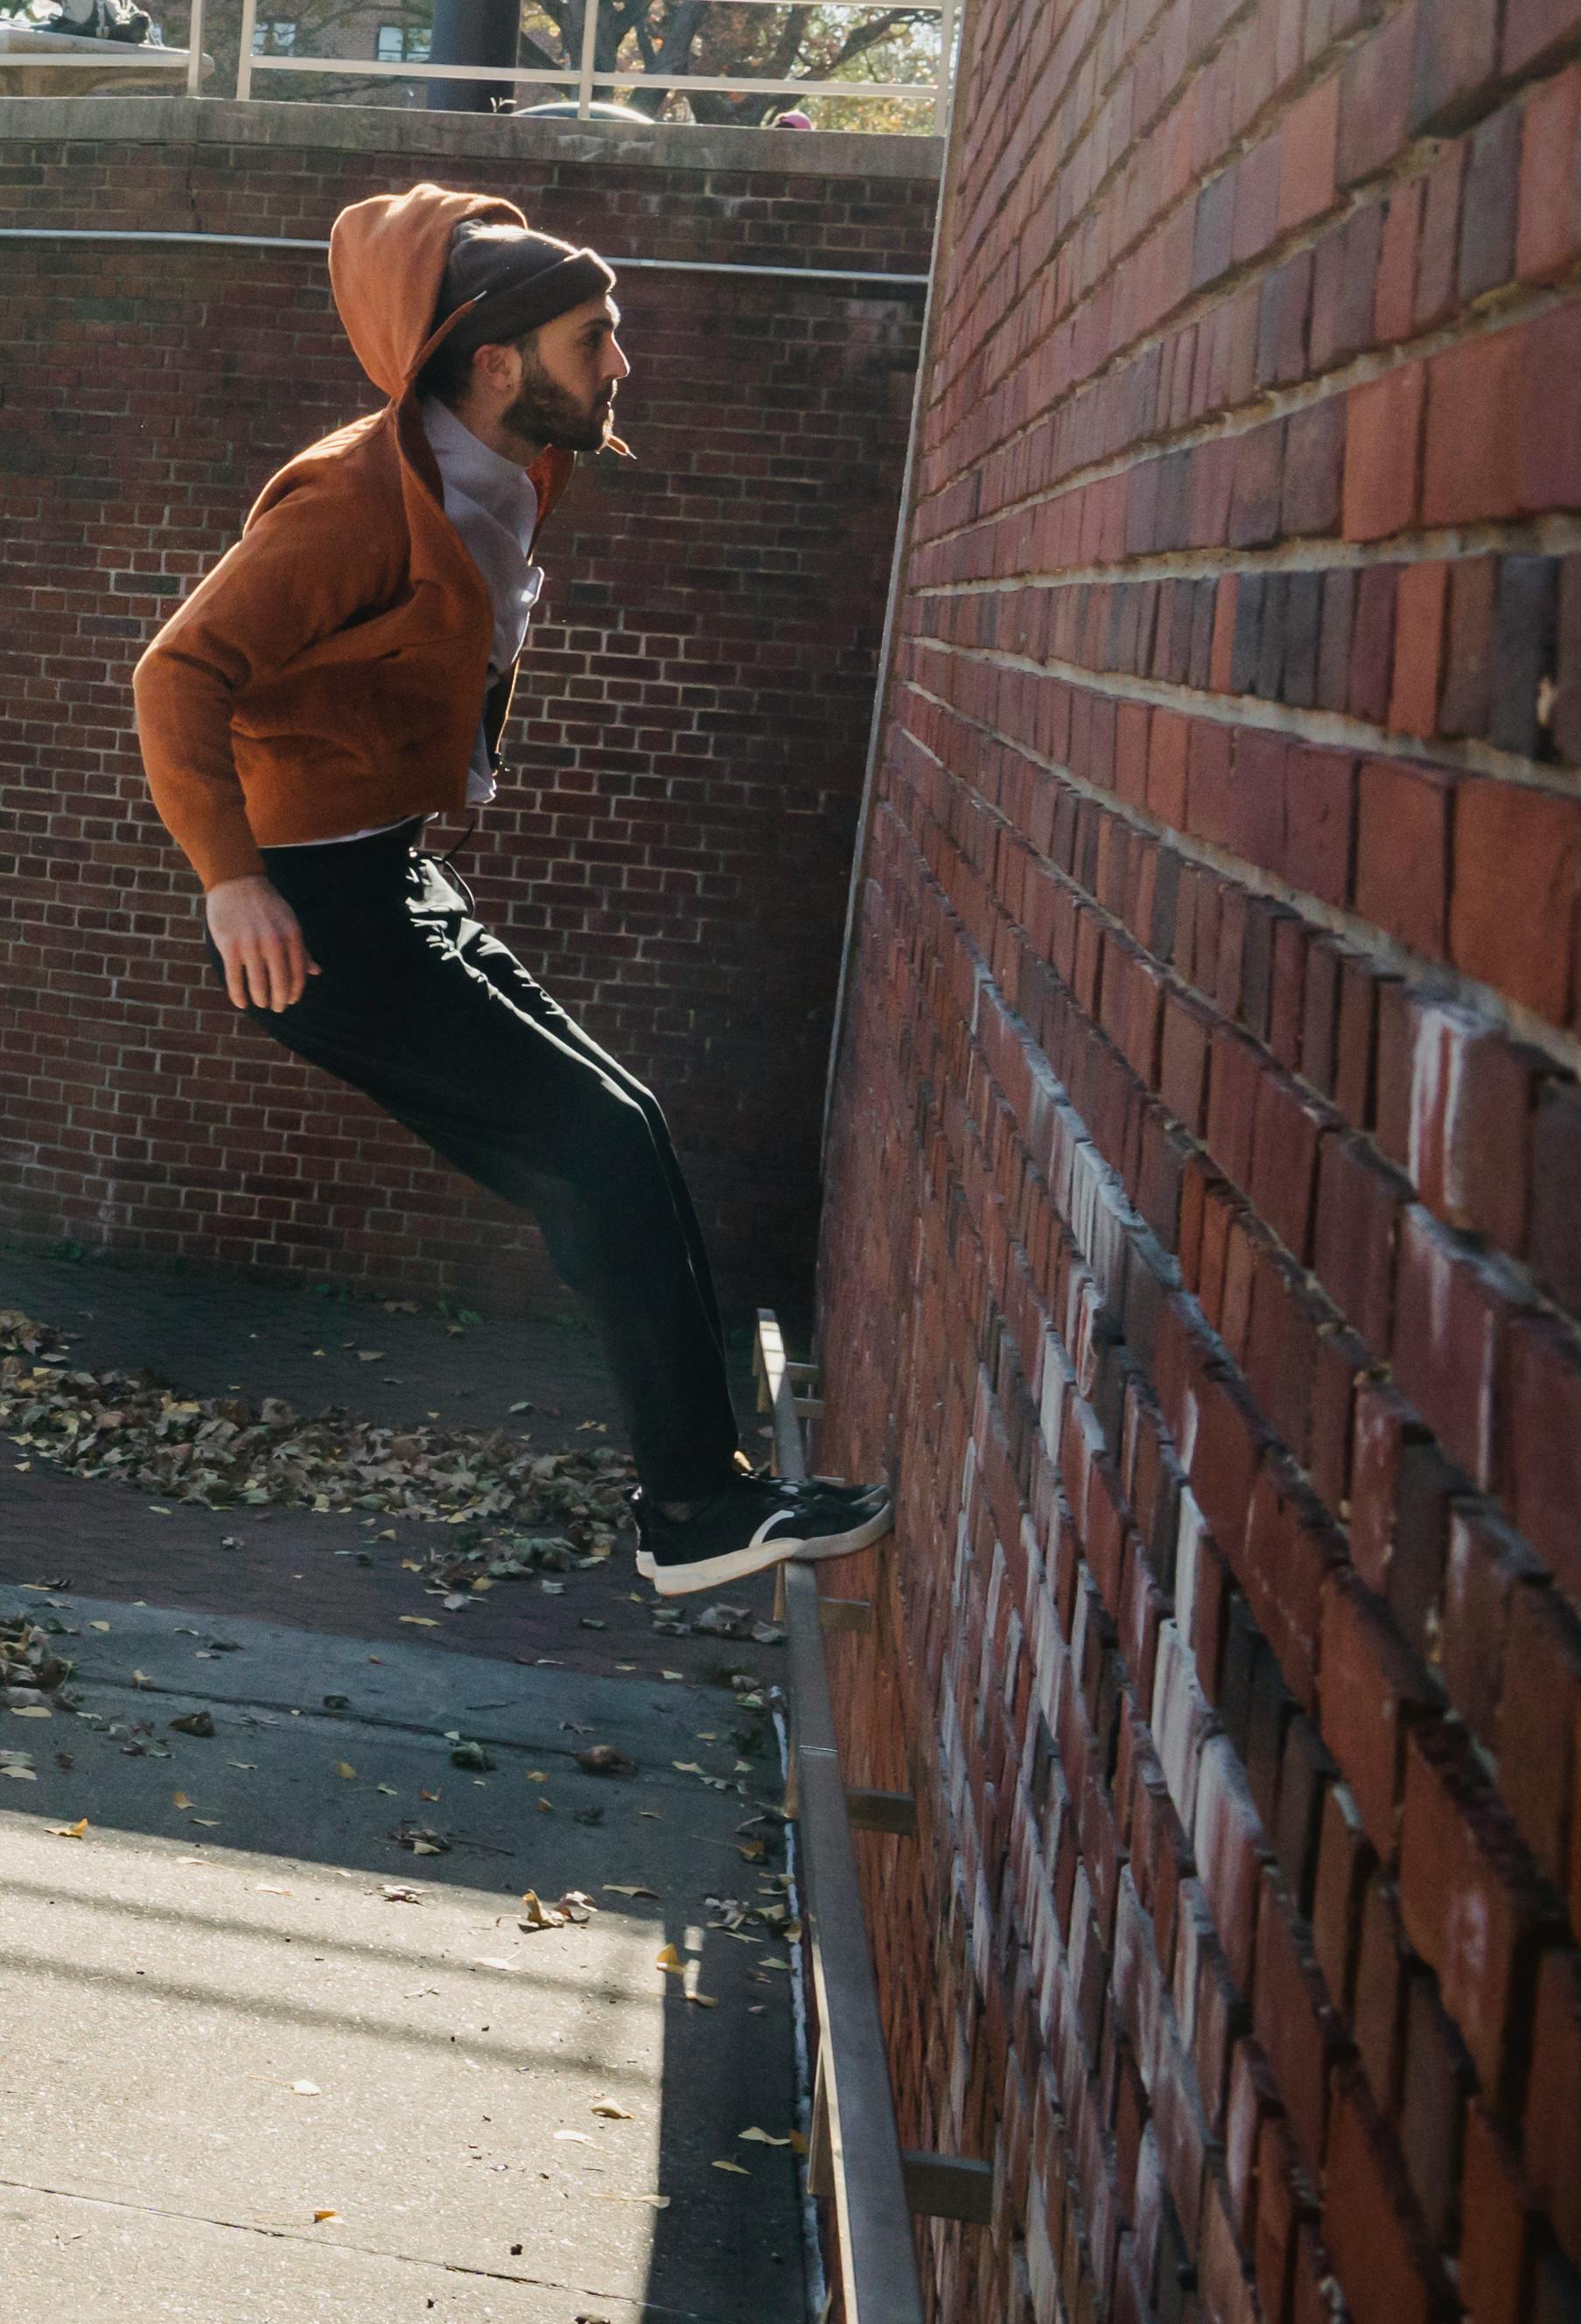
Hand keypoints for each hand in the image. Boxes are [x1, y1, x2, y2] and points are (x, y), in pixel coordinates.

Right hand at [206, 874, 320, 1011]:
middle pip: (280, 983)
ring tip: (261, 1003)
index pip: (298, 973)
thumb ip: (301, 948)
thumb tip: (317, 972)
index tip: (290, 1000)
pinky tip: (242, 1003)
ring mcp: (251, 945)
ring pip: (258, 985)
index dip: (295, 991)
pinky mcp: (229, 948)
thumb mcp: (289, 922)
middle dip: (280, 1001)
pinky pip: (235, 980)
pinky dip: (239, 996)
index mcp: (292, 935)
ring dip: (261, 999)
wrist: (236, 881)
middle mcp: (273, 942)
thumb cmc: (266, 904)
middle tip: (277, 1008)